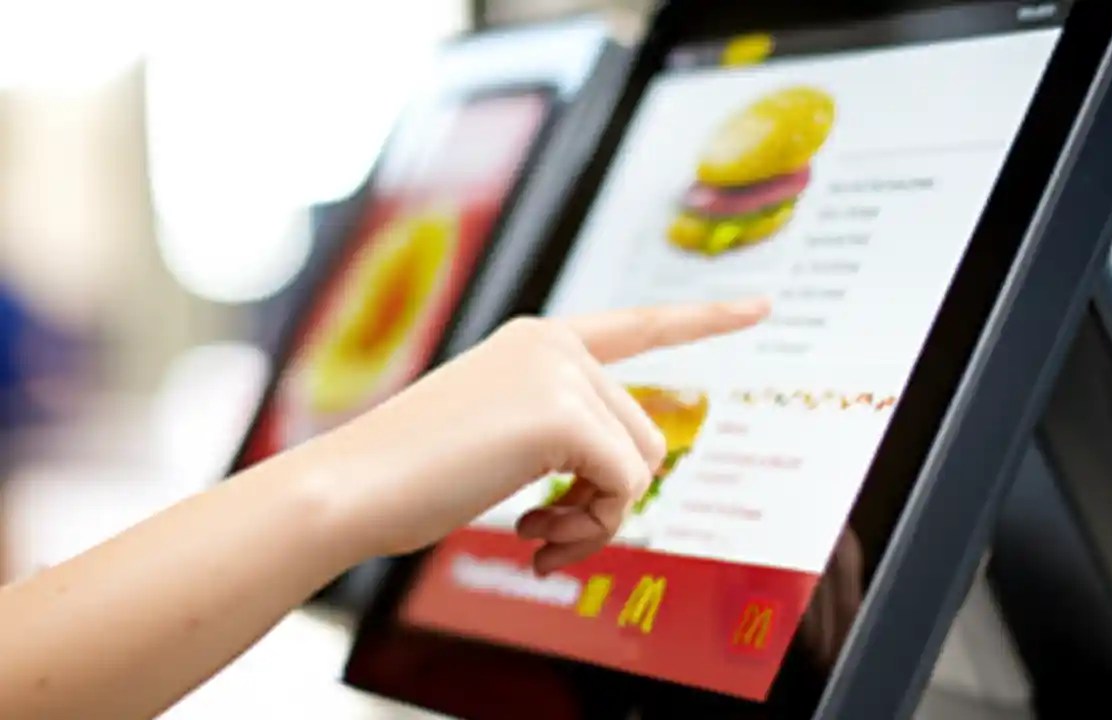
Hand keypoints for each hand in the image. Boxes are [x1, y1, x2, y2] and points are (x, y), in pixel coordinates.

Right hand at [308, 298, 769, 573]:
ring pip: (642, 463)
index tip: (760, 306)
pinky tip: (531, 536)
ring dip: (598, 519)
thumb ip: (566, 435)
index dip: (704, 320)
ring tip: (539, 535)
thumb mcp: (499, 438)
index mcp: (540, 341)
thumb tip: (632, 477)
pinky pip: (625, 487)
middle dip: (607, 499)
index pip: (639, 326)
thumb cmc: (414, 473)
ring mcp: (562, 373)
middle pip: (644, 434)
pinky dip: (591, 529)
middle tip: (549, 532)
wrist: (351, 486)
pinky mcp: (564, 412)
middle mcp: (557, 344)